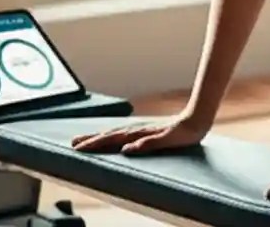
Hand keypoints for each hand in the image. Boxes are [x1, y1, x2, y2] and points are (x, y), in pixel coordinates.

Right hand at [68, 111, 210, 154]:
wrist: (196, 120)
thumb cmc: (183, 134)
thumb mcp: (168, 141)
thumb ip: (148, 144)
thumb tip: (127, 149)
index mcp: (138, 133)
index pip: (111, 139)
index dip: (95, 143)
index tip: (79, 148)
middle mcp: (136, 130)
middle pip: (109, 135)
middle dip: (91, 139)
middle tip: (73, 144)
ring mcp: (140, 129)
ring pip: (114, 133)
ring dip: (98, 137)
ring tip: (84, 140)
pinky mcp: (144, 132)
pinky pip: (122, 134)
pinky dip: (110, 136)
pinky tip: (109, 138)